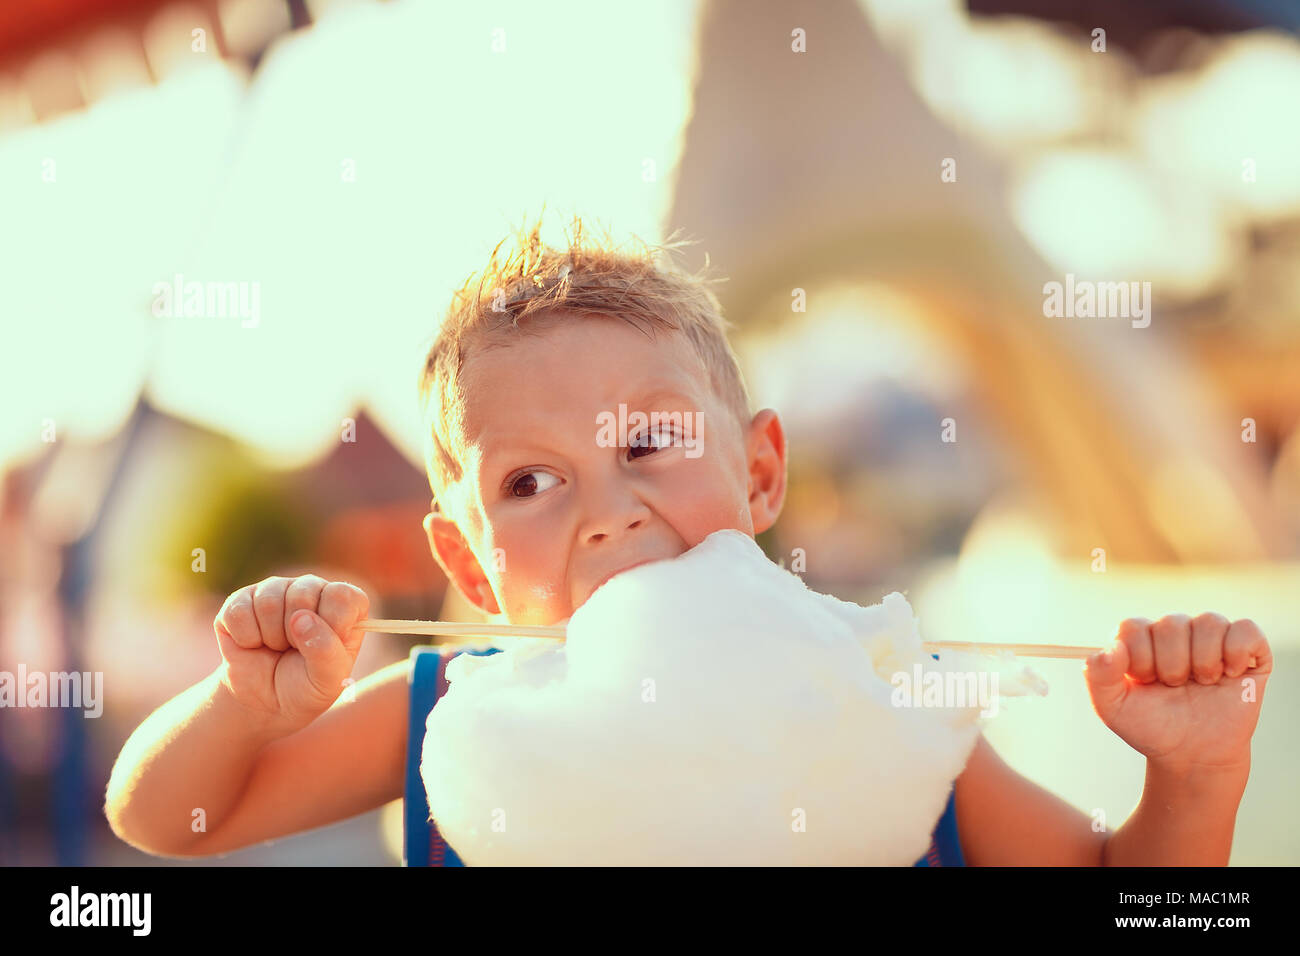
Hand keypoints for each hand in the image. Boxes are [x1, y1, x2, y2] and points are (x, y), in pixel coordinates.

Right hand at [213, 575, 369, 736]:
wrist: (264, 702)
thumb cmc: (305, 687)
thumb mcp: (327, 680)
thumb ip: (325, 651)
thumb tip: (301, 618)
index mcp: (343, 604)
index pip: (342, 596)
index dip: (331, 625)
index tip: (324, 649)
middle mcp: (312, 589)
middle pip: (303, 593)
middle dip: (296, 634)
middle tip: (295, 651)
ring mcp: (276, 590)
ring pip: (269, 601)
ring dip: (270, 637)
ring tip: (276, 648)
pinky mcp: (241, 600)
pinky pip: (238, 611)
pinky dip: (245, 638)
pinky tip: (253, 644)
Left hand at [1083, 614, 1270, 775]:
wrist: (1193, 755)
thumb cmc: (1152, 727)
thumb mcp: (1112, 707)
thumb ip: (1098, 675)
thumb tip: (1110, 649)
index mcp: (1141, 639)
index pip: (1133, 626)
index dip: (1139, 658)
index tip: (1145, 682)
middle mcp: (1175, 632)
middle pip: (1171, 623)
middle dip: (1171, 666)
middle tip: (1175, 688)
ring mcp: (1211, 639)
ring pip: (1209, 621)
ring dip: (1203, 662)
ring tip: (1202, 683)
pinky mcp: (1247, 651)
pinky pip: (1246, 629)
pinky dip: (1236, 652)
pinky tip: (1229, 675)